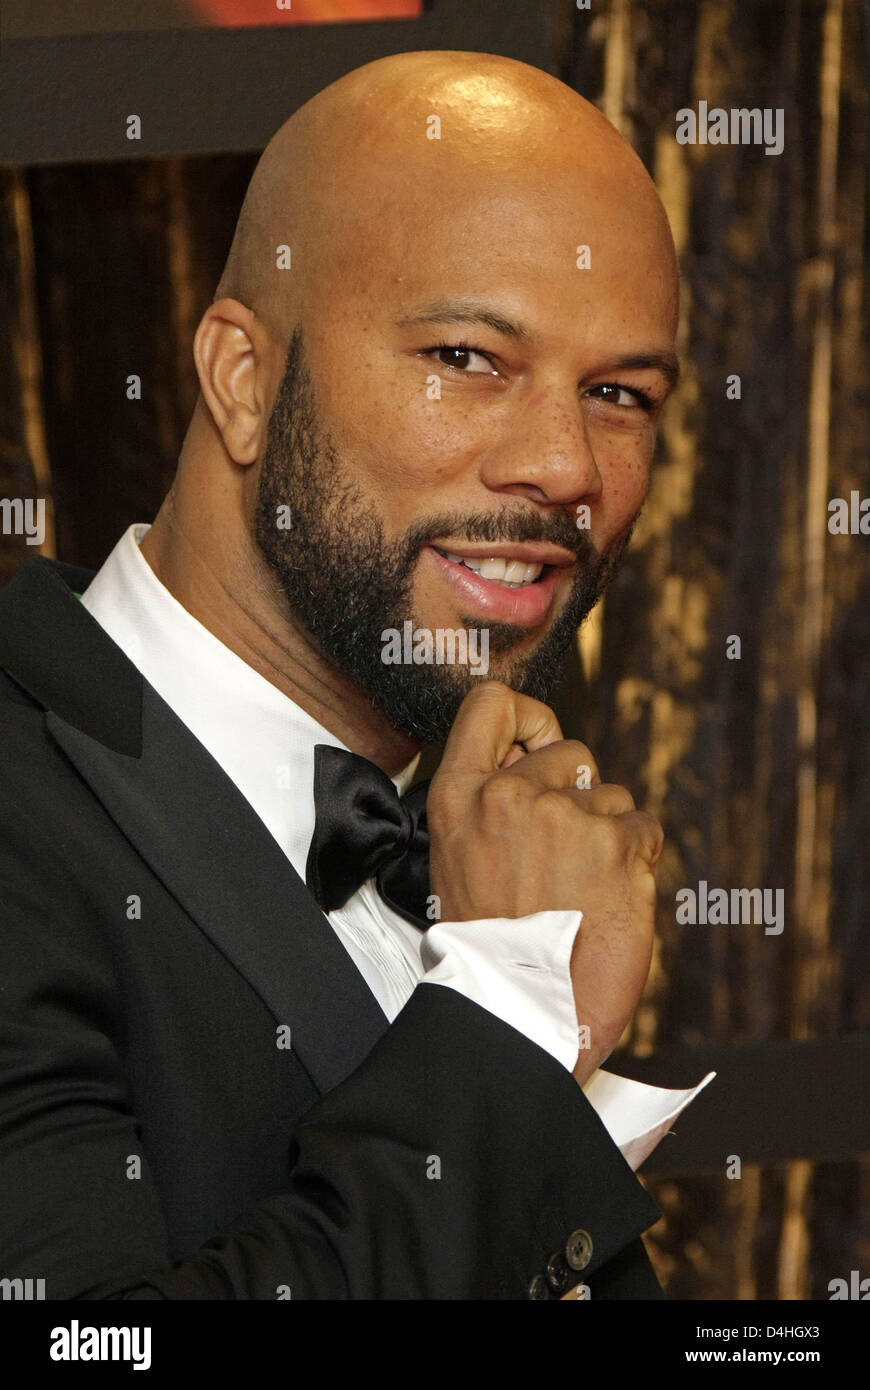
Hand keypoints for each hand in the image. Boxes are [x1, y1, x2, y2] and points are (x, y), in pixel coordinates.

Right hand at [427, 682, 663, 1084]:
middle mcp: (508, 796)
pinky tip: (608, 899)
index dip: (528, 718)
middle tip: (561, 859)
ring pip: (612, 794)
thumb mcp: (460, 858)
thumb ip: (490, 801)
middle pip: (570, 751)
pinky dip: (638, 860)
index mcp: (459, 796)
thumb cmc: (494, 947)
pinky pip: (644, 827)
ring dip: (608, 834)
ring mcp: (564, 816)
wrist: (524, 1014)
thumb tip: (534, 752)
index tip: (539, 746)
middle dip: (579, 794)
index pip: (491, 703)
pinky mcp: (616, 843)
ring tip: (580, 890)